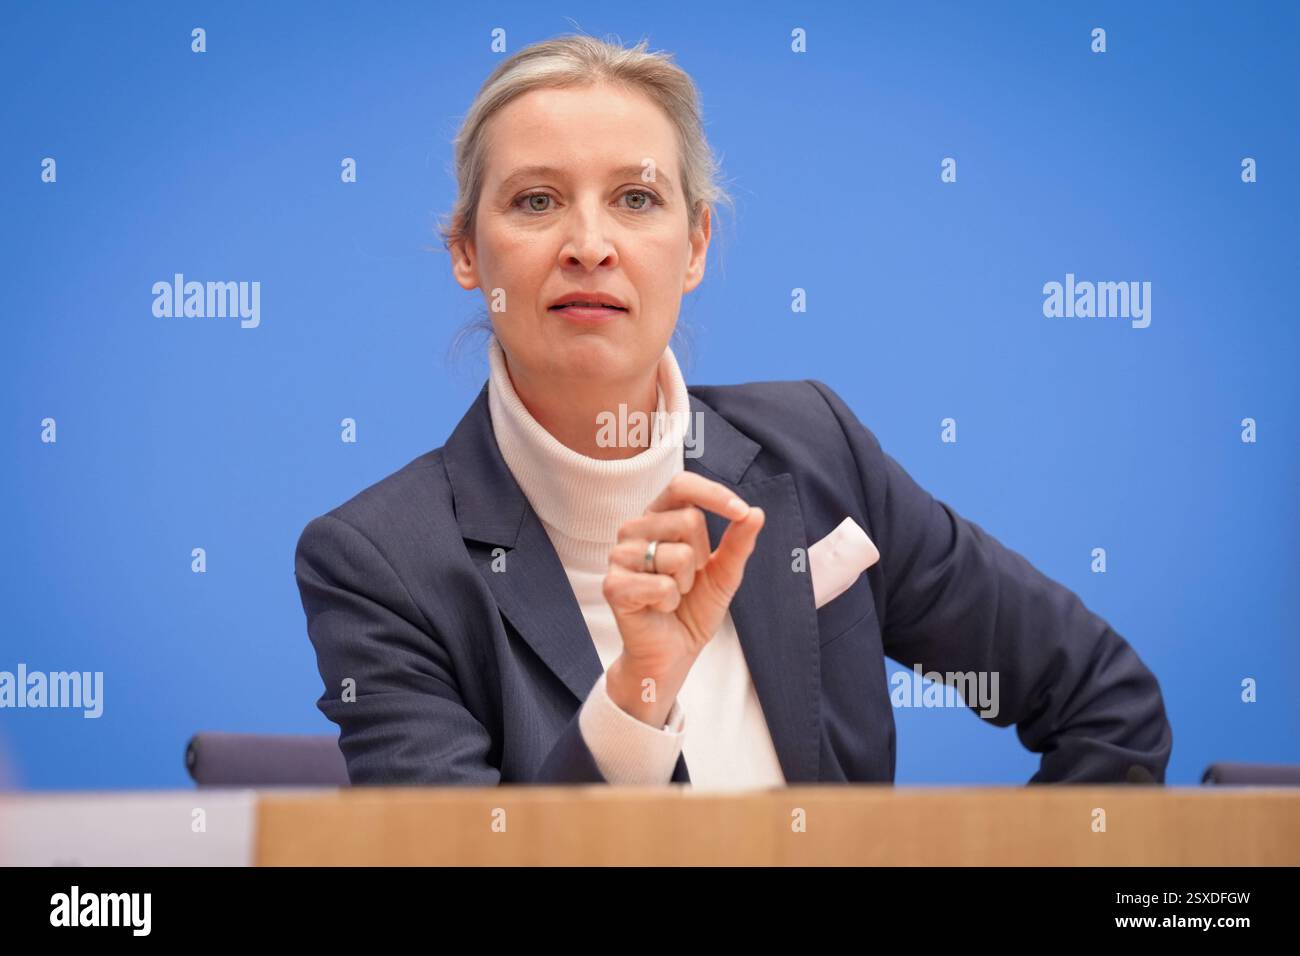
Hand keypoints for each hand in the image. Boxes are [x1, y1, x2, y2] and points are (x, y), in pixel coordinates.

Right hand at [601, 472, 764, 722]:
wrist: (672, 651)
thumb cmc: (693, 608)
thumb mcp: (724, 573)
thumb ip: (738, 543)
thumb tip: (756, 512)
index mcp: (658, 516)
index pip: (683, 485)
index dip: (714, 494)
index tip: (741, 511)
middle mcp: (635, 529)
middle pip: (689, 519)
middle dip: (702, 556)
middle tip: (687, 580)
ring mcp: (620, 556)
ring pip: (678, 554)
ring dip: (686, 583)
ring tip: (672, 595)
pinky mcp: (613, 585)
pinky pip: (662, 585)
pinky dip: (671, 601)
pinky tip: (659, 607)